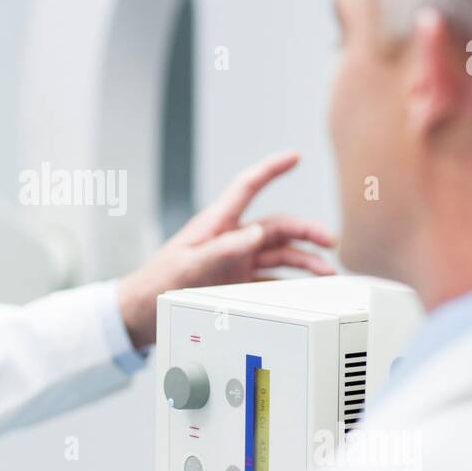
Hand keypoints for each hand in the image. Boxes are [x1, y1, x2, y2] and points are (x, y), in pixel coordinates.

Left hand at [117, 151, 335, 347]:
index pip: (247, 188)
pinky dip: (291, 283)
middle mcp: (230, 239)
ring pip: (279, 254)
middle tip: (330, 240)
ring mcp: (235, 262)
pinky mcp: (237, 283)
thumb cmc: (158, 285)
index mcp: (215, 225)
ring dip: (304, 260)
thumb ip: (222, 249)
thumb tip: (256, 233)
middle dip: (305, 231)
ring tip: (327, 272)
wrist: (141, 314)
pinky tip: (306, 290)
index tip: (294, 157)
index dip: (271, 170)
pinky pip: (271, 279)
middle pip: (276, 227)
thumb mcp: (189, 266)